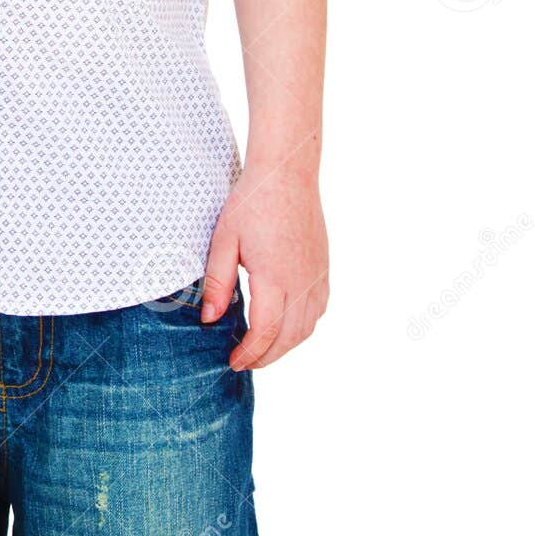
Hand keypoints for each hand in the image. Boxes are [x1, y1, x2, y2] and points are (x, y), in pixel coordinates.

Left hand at [200, 159, 328, 370]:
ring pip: (307, 328)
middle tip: (243, 361)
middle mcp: (302, 282)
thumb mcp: (224, 239)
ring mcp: (317, 276)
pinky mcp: (323, 268)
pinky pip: (319, 310)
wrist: (287, 174)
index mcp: (275, 277)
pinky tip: (285, 324)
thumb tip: (211, 319)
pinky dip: (303, 327)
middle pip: (289, 338)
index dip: (249, 353)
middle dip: (266, 357)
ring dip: (286, 345)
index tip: (232, 361)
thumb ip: (218, 282)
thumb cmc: (253, 201)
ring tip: (262, 348)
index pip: (265, 332)